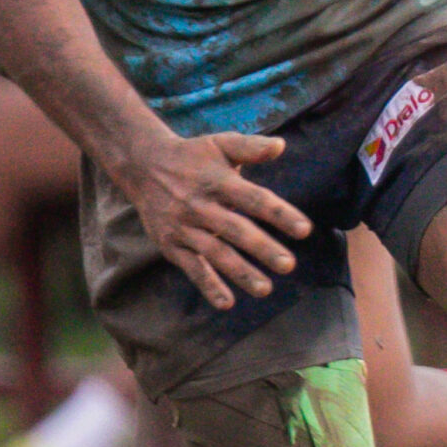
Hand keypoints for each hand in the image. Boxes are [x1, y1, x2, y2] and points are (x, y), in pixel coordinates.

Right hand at [119, 130, 311, 311]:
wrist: (143, 166)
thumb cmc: (193, 156)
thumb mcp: (221, 143)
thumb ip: (252, 147)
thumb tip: (282, 146)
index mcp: (218, 181)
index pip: (253, 199)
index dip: (279, 214)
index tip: (304, 230)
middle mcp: (200, 206)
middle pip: (235, 230)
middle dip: (262, 248)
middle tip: (289, 265)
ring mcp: (184, 227)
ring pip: (215, 253)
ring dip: (240, 273)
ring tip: (265, 289)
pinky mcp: (171, 245)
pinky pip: (192, 268)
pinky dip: (208, 285)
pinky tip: (227, 302)